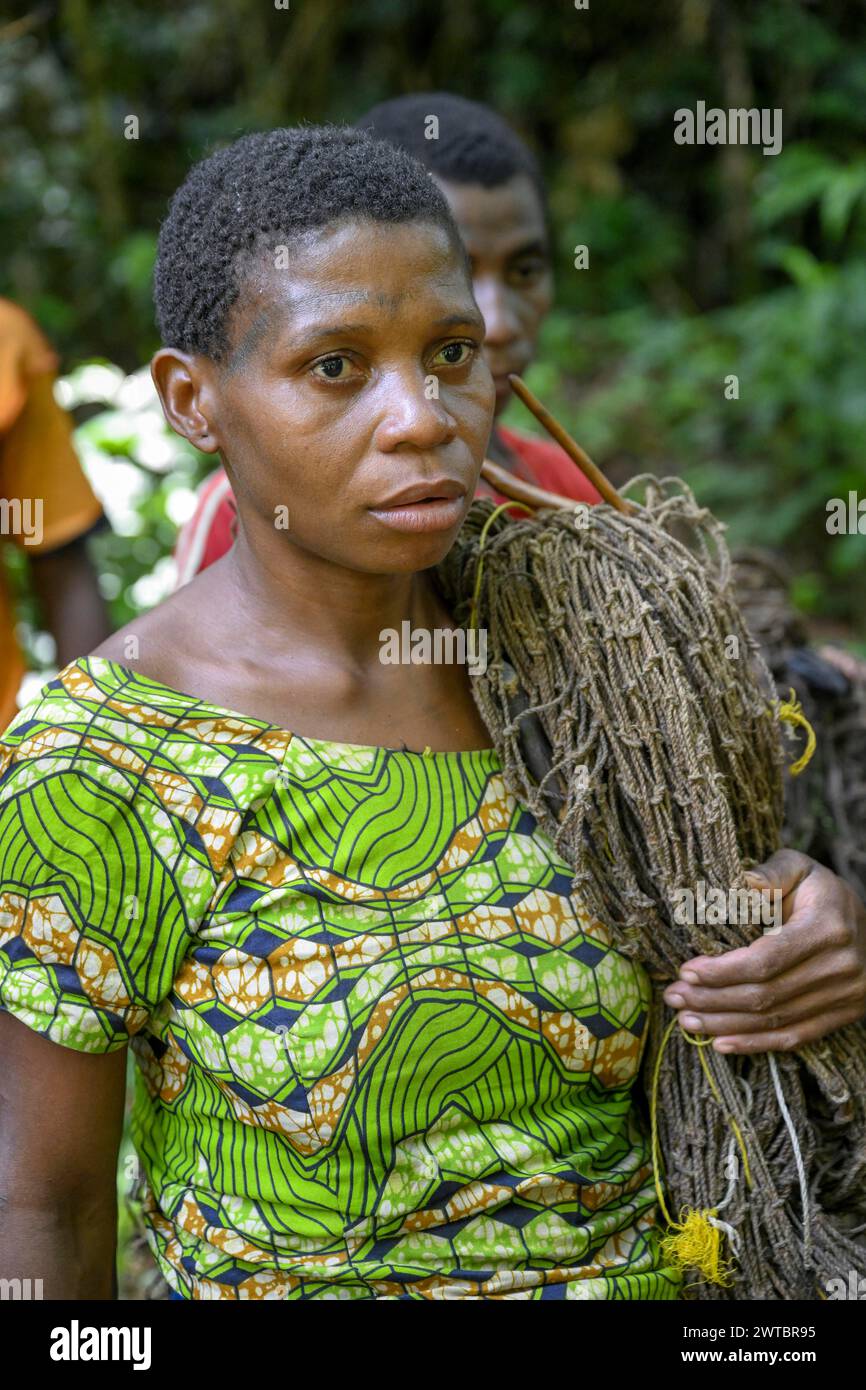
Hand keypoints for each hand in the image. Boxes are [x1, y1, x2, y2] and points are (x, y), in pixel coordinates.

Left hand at [662, 850, 865, 1052]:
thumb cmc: (821, 892)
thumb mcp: (800, 869)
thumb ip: (771, 872)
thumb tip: (743, 882)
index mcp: (827, 927)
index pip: (767, 960)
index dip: (723, 971)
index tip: (686, 971)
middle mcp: (840, 967)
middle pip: (766, 995)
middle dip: (713, 999)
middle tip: (674, 996)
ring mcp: (846, 996)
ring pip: (775, 1021)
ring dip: (725, 1024)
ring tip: (687, 1020)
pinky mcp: (844, 1015)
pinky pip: (795, 1037)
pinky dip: (755, 1044)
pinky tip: (721, 1042)